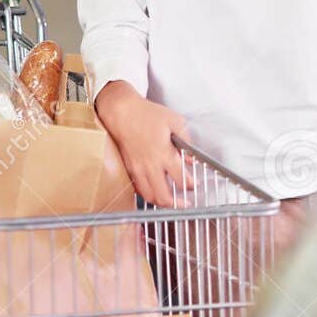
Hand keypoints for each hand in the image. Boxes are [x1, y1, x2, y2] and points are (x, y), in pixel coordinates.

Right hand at [94, 80, 189, 207]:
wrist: (122, 112)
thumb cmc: (147, 114)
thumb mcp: (175, 120)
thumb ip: (186, 140)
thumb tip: (190, 157)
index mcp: (164, 154)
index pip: (181, 179)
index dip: (190, 185)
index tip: (194, 184)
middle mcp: (150, 165)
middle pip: (164, 196)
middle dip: (177, 204)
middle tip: (185, 203)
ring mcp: (138, 169)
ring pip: (150, 196)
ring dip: (162, 202)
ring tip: (171, 202)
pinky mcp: (129, 168)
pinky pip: (139, 189)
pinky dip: (148, 194)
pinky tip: (154, 190)